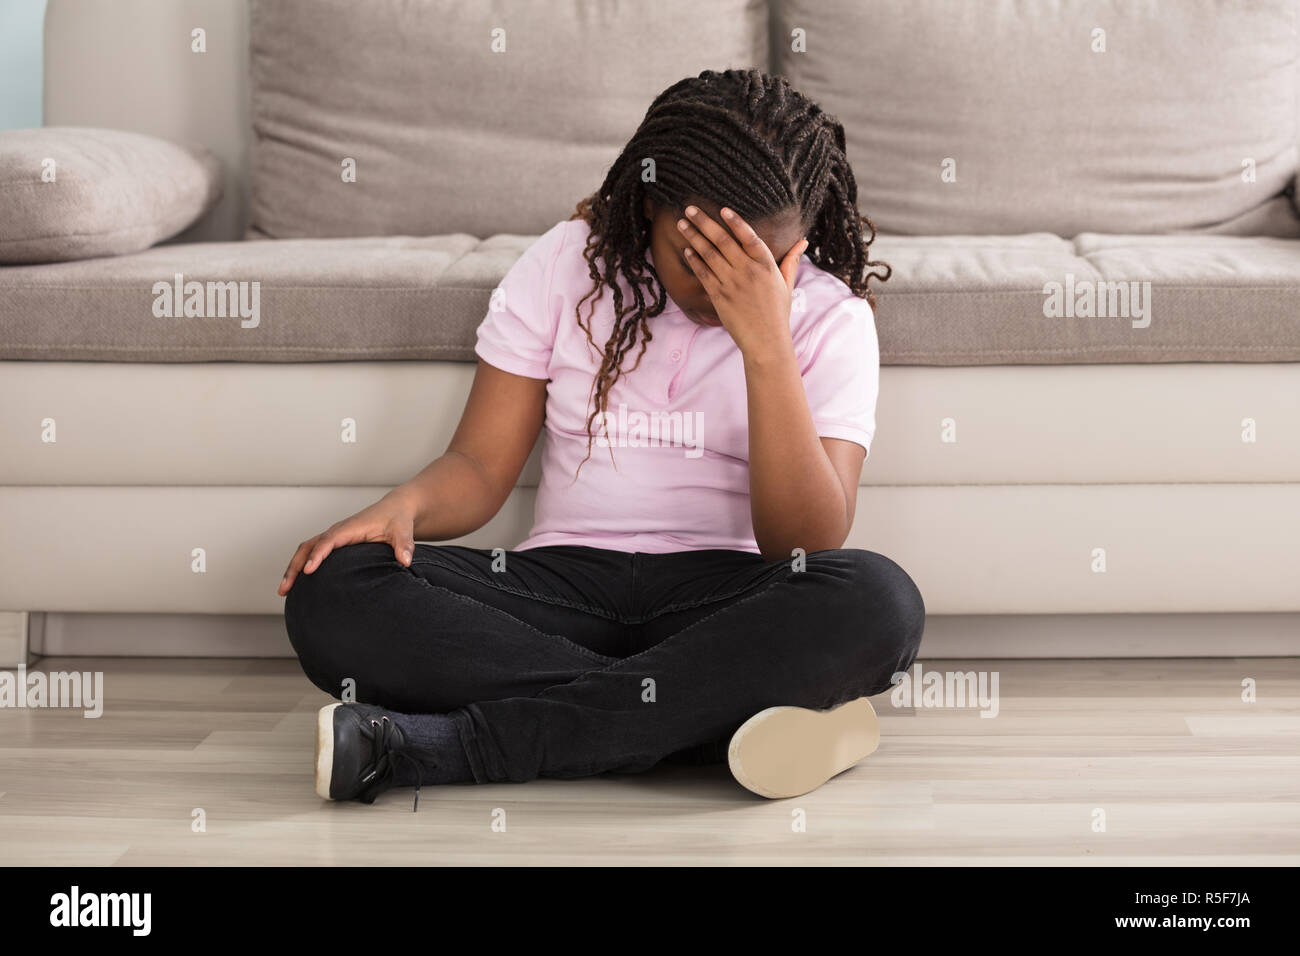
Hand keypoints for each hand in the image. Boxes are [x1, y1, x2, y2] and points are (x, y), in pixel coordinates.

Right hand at [277, 490, 418, 594]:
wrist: (395, 509)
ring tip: (284, 591)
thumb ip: (404, 545)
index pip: (329, 541)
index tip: (308, 571)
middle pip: (308, 546)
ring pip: (306, 550)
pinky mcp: (335, 544)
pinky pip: (312, 553)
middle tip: (286, 588)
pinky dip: (301, 566)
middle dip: (295, 566)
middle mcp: (337, 531)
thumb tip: (405, 561)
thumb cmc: (398, 519)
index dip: (318, 555)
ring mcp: (334, 537)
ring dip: (293, 568)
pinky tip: (298, 586)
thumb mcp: (404, 530)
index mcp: (350, 528)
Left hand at [678, 205, 807, 359]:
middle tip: (690, 208)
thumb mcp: (787, 284)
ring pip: (709, 254)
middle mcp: (748, 271)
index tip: (723, 209)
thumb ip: (791, 259)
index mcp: (766, 265)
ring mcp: (732, 283)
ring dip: (694, 237)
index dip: (735, 222)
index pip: (749, 237)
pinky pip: (704, 274)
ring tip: (682, 223)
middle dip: (704, 222)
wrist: (765, 341)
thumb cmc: (777, 312)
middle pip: (722, 241)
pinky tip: (687, 249)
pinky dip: (695, 260)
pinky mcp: (719, 296)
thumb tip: (803, 241)